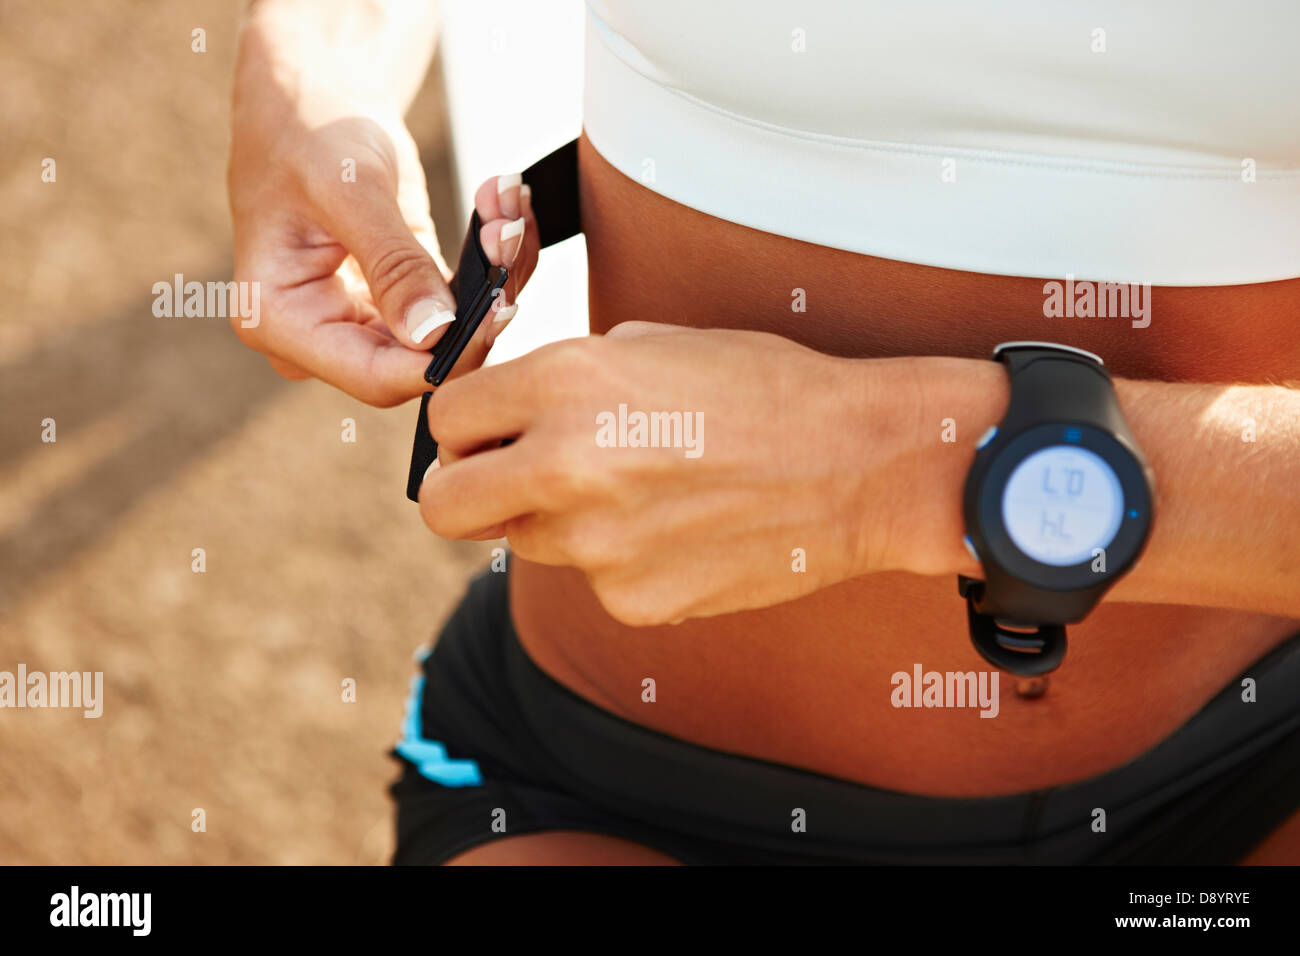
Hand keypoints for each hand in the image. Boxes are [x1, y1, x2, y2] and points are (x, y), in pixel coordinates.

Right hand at [227, 13, 537, 404]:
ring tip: (509, 209)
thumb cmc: (309, 131)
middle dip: (482, 305)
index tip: (498, 307)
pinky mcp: (405, 304)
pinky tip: (506, 213)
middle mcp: (321, 338)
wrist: (314, 102)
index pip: (377, 377)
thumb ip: (392, 265)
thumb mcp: (348, 190)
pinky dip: (494, 263)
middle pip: (425, 362)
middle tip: (510, 232)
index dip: (444, 358)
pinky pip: (462, 305)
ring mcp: (364, 325)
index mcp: (280, 322)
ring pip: (455, 335)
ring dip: (497, 276)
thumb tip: (433, 335)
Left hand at [417, 322, 924, 624]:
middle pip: (444, 507)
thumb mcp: (652, 346)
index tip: (487, 436)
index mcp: (566, 383)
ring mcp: (598, 545)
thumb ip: (565, 381)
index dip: (465, 428)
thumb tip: (512, 414)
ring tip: (640, 493)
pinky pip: (595, 581)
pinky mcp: (634, 601)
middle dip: (465, 492)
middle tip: (507, 481)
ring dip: (558, 521)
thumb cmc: (768, 388)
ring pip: (525, 544)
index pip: (446, 420)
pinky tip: (682, 530)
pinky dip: (622, 560)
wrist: (862, 462)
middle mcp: (566, 466)